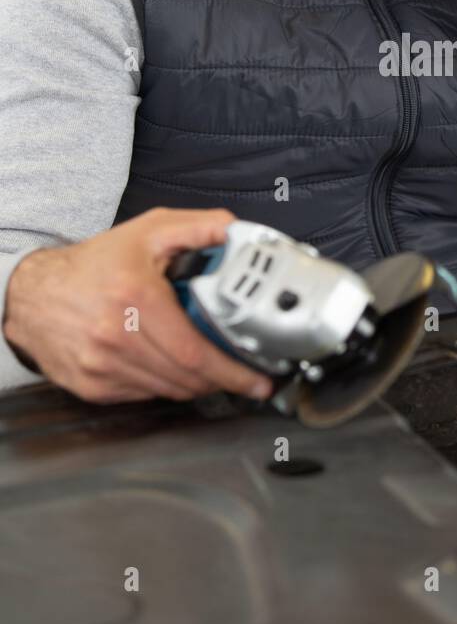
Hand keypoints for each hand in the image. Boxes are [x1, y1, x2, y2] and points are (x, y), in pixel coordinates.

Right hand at [3, 207, 273, 404]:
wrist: (34, 293)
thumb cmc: (93, 263)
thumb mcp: (149, 231)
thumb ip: (198, 228)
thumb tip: (237, 233)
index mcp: (134, 297)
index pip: (194, 351)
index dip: (231, 369)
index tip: (256, 377)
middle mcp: (115, 336)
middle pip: (185, 377)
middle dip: (223, 379)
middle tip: (245, 376)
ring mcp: (102, 367)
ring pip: (168, 391)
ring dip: (197, 385)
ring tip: (212, 368)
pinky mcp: (93, 386)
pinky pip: (145, 395)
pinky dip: (166, 385)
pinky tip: (171, 366)